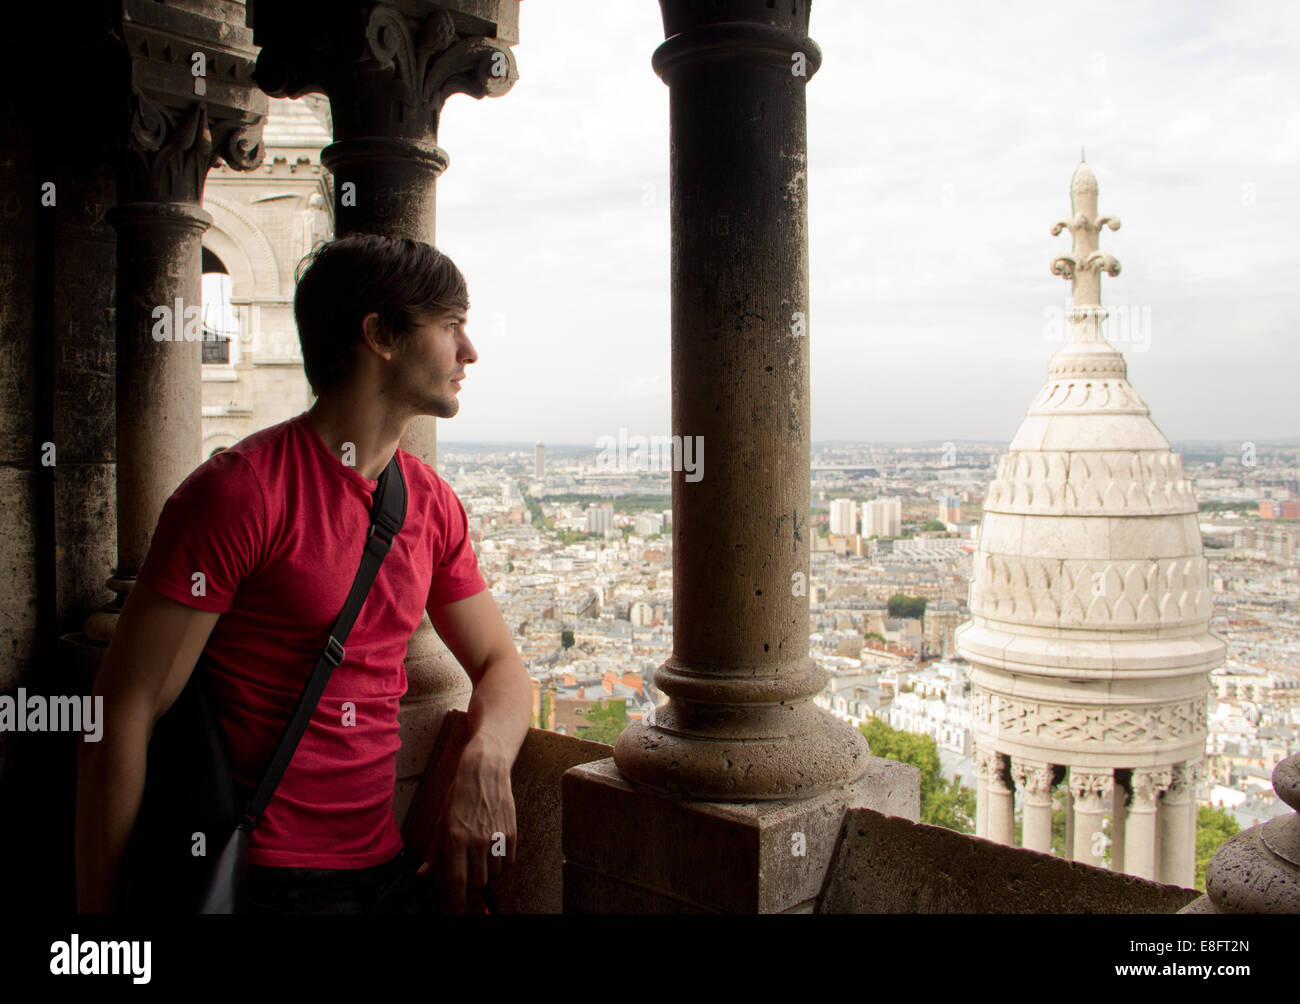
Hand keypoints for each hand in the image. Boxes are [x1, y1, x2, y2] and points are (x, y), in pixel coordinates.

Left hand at [417, 735, 516, 911]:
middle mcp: (477, 841)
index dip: (456, 903)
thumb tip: (423, 873)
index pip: (457, 881)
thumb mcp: (441, 821)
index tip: (455, 912)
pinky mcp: (512, 833)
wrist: (485, 771)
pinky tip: (493, 851)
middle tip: (467, 871)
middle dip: (471, 882)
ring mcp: (497, 837)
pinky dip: (501, 864)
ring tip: (480, 856)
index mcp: (455, 839)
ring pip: (495, 874)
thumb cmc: (459, 795)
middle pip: (478, 882)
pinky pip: (508, 863)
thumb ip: (435, 851)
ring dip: (487, 872)